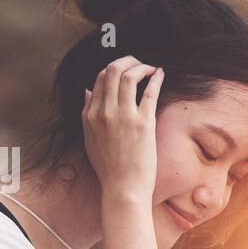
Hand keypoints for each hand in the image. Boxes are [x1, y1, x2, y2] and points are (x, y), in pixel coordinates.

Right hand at [81, 55, 163, 202]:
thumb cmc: (109, 168)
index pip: (99, 78)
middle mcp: (105, 112)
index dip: (113, 69)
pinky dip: (155, 78)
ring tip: (150, 69)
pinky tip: (160, 73)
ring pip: (128, 76)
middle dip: (127, 61)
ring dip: (141, 66)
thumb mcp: (89, 139)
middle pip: (112, 71)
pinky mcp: (143, 123)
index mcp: (90, 115)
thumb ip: (87, 113)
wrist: (123, 187)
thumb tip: (87, 91)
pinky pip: (149, 92)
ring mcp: (124, 117)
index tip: (125, 70)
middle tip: (139, 63)